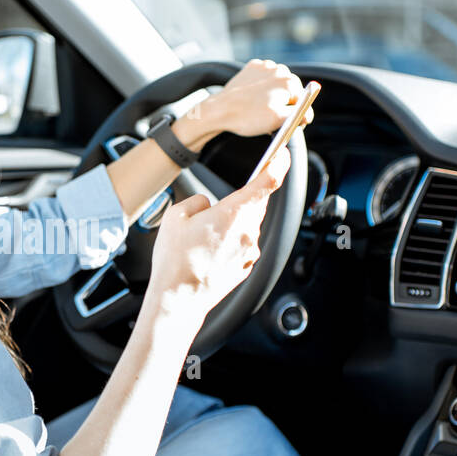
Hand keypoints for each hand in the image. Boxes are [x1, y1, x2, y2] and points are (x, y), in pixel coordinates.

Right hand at [144, 144, 291, 323]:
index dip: (278, 164)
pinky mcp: (246, 266)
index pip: (268, 181)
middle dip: (240, 201)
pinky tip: (209, 253)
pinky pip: (243, 246)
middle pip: (255, 204)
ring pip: (248, 226)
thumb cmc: (176, 261)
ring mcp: (249, 251)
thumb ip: (196, 202)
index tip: (282, 156)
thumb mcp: (175, 217)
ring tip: (203, 238)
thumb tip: (206, 205)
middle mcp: (248, 231)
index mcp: (234, 212)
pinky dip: (230, 244)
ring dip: (232, 225)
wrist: (179, 299)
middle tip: (215, 210)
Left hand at [184, 59, 312, 142]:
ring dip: (273, 96)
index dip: (296, 114)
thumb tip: (308, 113)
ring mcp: (264, 66)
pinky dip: (261, 88)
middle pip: (290, 90)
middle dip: (284, 104)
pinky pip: (263, 79)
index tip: (285, 122)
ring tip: (260, 108)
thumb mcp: (278, 121)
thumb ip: (299, 116)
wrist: (219, 110)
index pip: (302, 100)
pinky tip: (252, 99)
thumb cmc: (248, 116)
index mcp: (289, 82)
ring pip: (276, 84)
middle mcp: (279, 70)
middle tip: (272, 117)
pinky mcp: (252, 68)